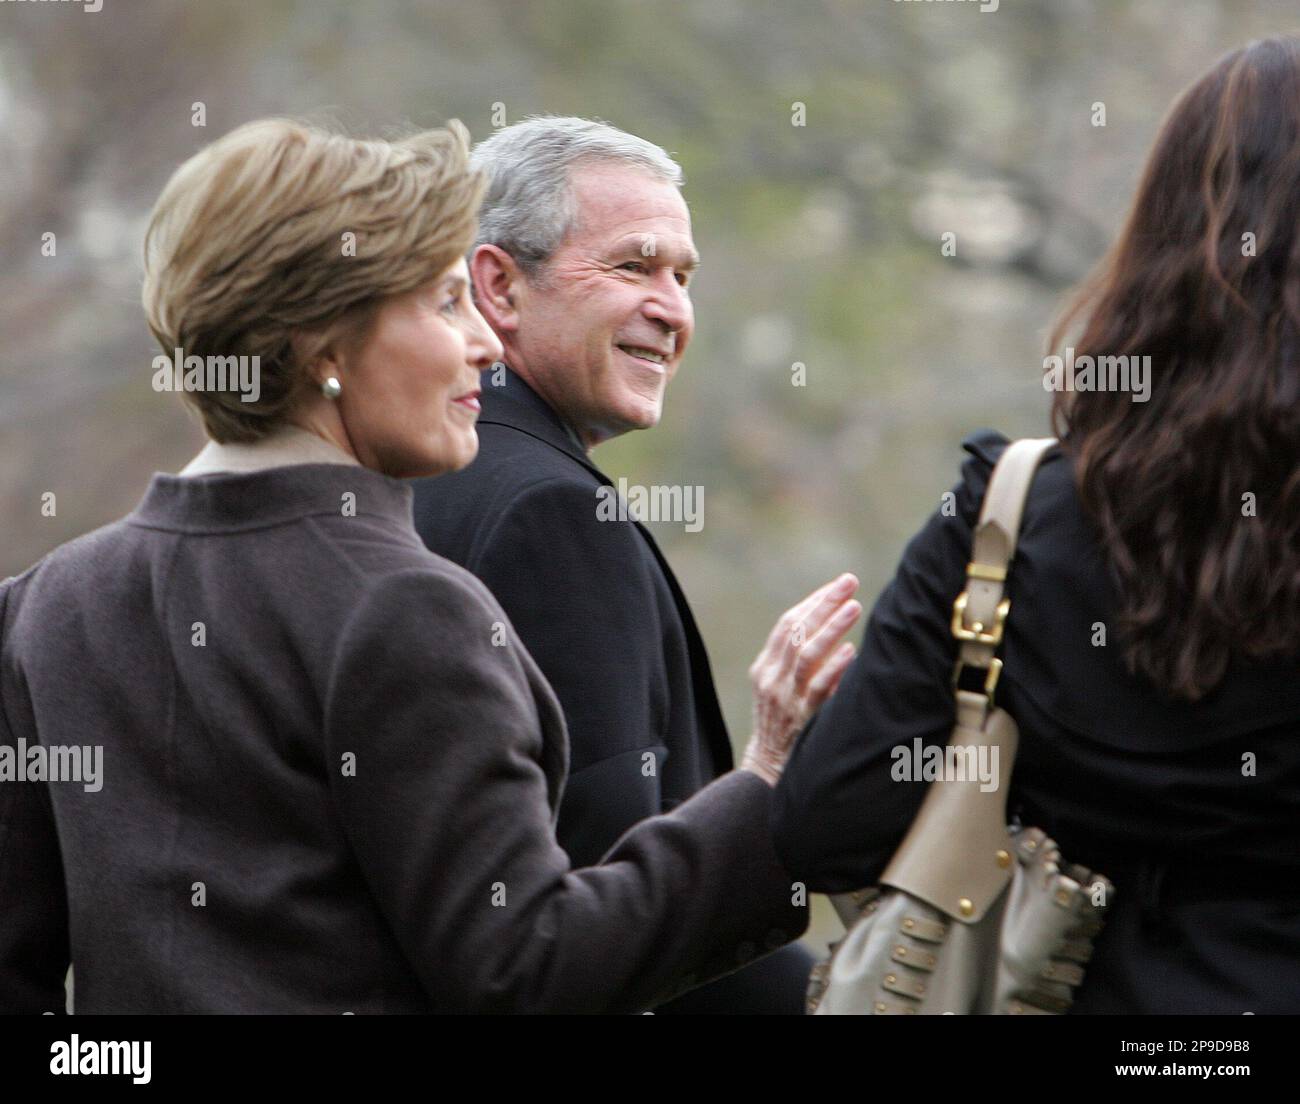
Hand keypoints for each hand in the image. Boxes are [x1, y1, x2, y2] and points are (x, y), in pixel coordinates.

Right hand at [740, 573, 860, 785]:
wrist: (767, 770)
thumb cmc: (784, 727)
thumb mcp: (784, 691)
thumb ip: (804, 665)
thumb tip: (840, 637)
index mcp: (764, 667)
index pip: (788, 625)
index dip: (813, 603)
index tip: (838, 585)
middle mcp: (770, 678)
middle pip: (796, 631)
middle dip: (823, 603)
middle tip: (849, 582)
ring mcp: (783, 698)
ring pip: (805, 654)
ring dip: (831, 627)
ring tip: (854, 606)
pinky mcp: (799, 719)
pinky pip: (816, 688)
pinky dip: (833, 667)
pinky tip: (850, 650)